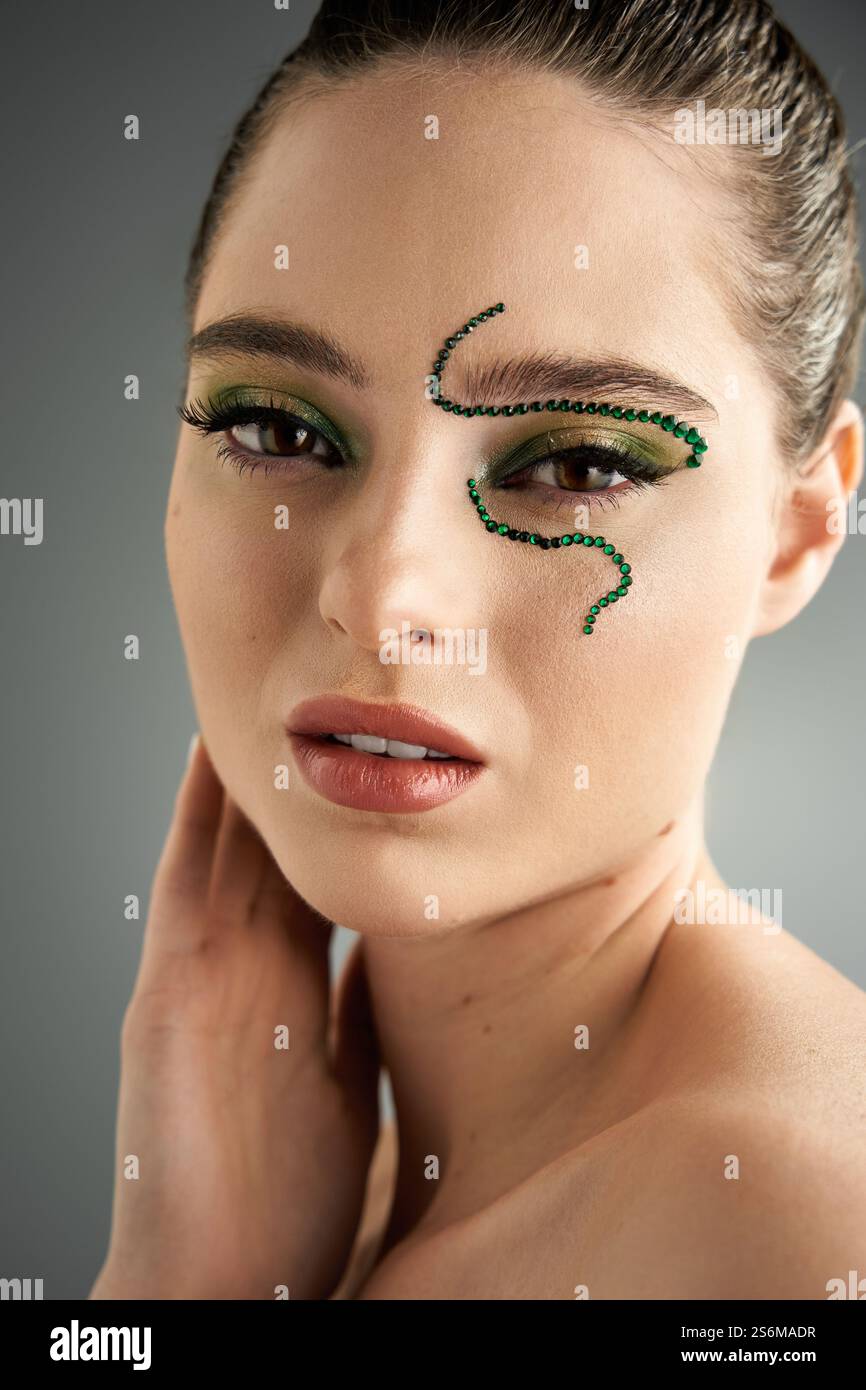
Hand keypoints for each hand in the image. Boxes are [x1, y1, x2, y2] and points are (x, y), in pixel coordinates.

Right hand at [89, 735, 380, 1299]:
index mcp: (293, 990)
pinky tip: (214, 751)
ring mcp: (207, 972)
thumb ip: (364, 1017)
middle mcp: (250, 967)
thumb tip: (405, 962)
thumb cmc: (287, 1204)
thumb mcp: (348, 1084)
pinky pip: (188, 879)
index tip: (381, 755)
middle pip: (278, 843)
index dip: (344, 816)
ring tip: (270, 683)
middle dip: (302, 770)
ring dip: (251, 768)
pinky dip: (200, 813)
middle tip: (334, 688)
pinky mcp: (169, 990)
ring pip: (233, 842)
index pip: (321, 878)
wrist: (225, 1288)